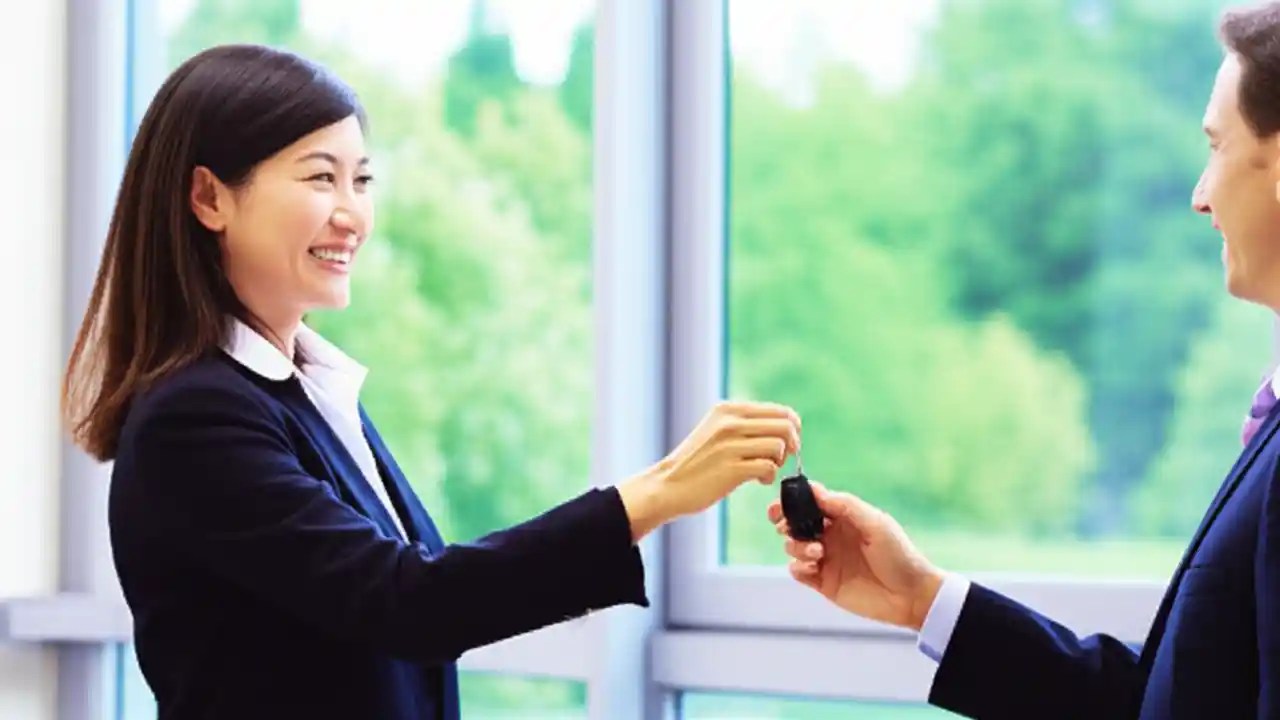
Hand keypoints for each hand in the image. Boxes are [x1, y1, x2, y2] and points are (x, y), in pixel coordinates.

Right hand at [619, 401, 800, 541]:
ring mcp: (730, 445)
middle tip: (779, 460)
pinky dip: (769, 476)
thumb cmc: (697, 462)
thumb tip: (787, 424)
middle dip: (791, 445)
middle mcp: (730, 422)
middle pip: (786, 426)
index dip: (792, 430)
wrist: (667, 485)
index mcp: (729, 409)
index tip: (784, 445)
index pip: (781, 411)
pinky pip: (769, 467)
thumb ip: (745, 423)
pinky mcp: (731, 468)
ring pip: (780, 446)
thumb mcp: (717, 429)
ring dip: (779, 462)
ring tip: (763, 470)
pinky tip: (757, 480)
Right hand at [767, 484, 943, 630]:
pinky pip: (798, 571)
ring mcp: (826, 559)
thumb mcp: (876, 523)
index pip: (812, 503)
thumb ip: (846, 506)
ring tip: (817, 551)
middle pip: (796, 523)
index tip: (782, 504)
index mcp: (844, 518)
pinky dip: (798, 567)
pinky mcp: (823, 582)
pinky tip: (811, 566)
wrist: (910, 596)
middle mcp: (831, 536)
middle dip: (785, 522)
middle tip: (785, 526)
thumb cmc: (899, 555)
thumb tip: (816, 491)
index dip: (794, 501)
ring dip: (797, 545)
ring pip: (794, 546)